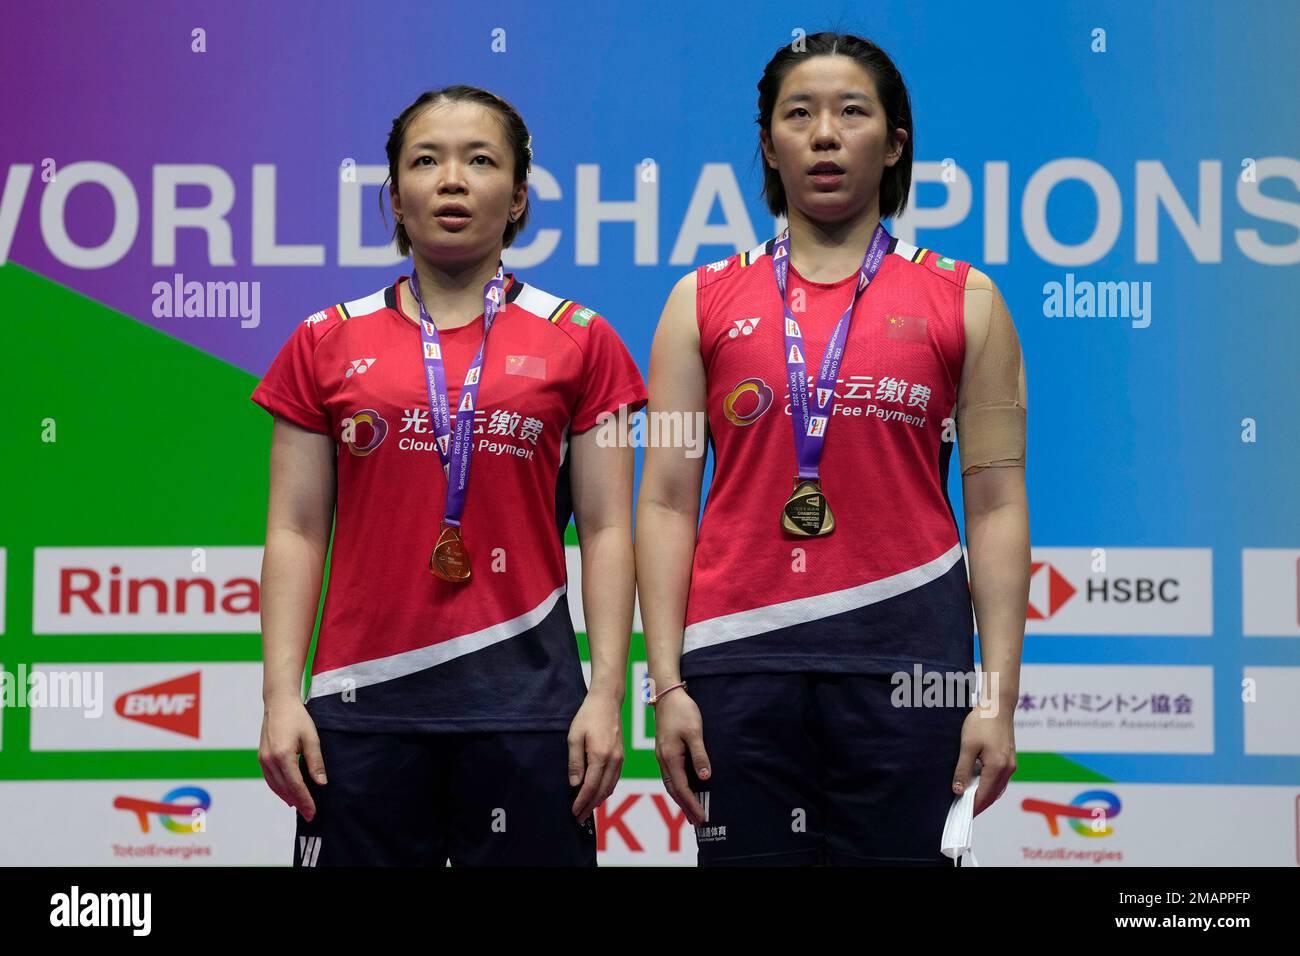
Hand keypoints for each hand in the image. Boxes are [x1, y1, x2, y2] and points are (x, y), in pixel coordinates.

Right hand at [258, 696, 324, 821]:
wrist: (278, 703)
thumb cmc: (297, 718)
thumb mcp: (312, 738)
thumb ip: (315, 762)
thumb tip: (321, 783)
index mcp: (283, 756)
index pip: (296, 785)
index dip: (305, 800)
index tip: (313, 812)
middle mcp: (269, 760)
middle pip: (285, 789)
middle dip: (298, 803)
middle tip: (309, 815)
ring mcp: (263, 760)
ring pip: (275, 786)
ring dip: (287, 798)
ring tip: (300, 808)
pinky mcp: (261, 758)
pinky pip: (270, 779)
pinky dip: (279, 789)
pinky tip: (287, 795)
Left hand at [567, 692, 623, 824]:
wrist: (607, 701)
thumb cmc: (588, 717)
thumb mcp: (574, 737)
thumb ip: (575, 762)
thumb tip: (574, 784)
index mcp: (601, 755)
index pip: (591, 786)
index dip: (582, 802)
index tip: (574, 812)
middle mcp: (614, 760)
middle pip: (602, 791)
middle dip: (590, 806)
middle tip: (579, 818)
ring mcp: (620, 758)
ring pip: (610, 787)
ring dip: (599, 801)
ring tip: (587, 810)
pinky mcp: (621, 756)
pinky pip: (614, 779)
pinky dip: (606, 790)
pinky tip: (598, 794)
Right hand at [652, 690, 709, 826]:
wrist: (666, 694)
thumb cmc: (681, 711)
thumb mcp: (694, 732)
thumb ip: (699, 755)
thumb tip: (704, 778)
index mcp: (670, 757)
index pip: (681, 788)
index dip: (692, 804)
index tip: (702, 818)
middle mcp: (664, 760)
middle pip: (674, 790)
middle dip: (686, 807)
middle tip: (698, 822)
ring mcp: (662, 756)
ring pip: (670, 784)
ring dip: (681, 799)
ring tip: (691, 812)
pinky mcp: (664, 751)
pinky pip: (670, 775)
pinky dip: (677, 787)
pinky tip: (684, 790)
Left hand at [952, 707, 1015, 816]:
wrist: (998, 706)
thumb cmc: (982, 722)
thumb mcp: (967, 746)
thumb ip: (963, 769)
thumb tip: (958, 790)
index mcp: (997, 767)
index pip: (984, 795)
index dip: (973, 806)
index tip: (961, 814)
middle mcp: (1008, 769)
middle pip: (993, 795)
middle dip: (978, 805)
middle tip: (963, 812)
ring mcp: (1011, 765)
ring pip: (997, 788)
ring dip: (984, 796)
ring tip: (968, 801)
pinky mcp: (1010, 760)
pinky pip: (1000, 780)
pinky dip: (990, 787)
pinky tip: (979, 786)